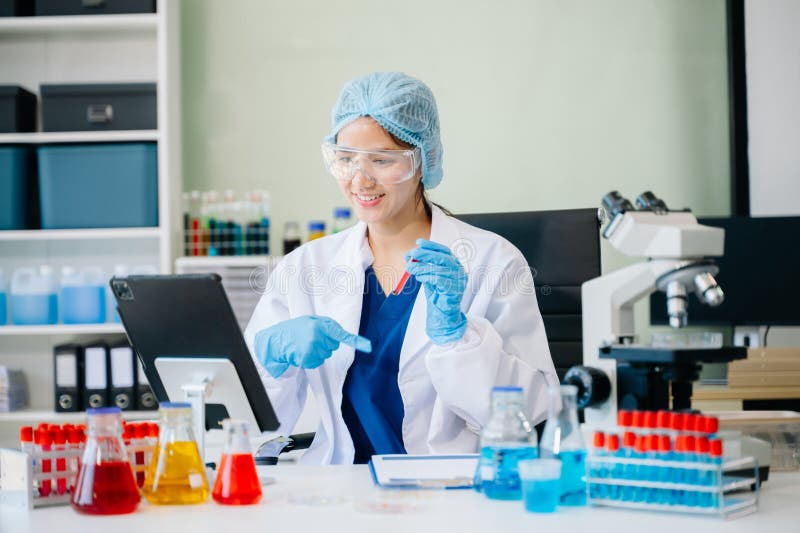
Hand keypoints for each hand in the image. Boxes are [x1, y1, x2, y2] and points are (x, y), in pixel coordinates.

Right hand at [254, 315, 371, 377]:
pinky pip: (318, 361)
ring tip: (304, 345)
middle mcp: (318, 338)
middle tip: (311, 338)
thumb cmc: (294, 329)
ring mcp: (313, 350)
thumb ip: (326, 325)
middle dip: (325, 342)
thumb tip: (339, 334)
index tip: (368, 346)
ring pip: (326, 354)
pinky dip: (312, 358)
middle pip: (333, 345)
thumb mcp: (310, 321)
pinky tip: (302, 352)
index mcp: (320, 326)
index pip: (340, 334)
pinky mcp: (309, 360)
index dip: (355, 341)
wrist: (277, 341)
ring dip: (318, 351)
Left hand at [406, 239, 467, 343]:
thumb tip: (409, 256)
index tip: (418, 242)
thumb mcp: (428, 276)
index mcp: (454, 264)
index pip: (444, 250)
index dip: (431, 245)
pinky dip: (427, 277)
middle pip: (443, 257)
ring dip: (422, 267)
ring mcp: (459, 280)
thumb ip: (422, 265)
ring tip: (410, 268)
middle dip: (425, 254)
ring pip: (439, 269)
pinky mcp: (455, 290)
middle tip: (412, 254)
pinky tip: (419, 277)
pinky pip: (439, 280)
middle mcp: (459, 270)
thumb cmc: (437, 293)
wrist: (443, 313)